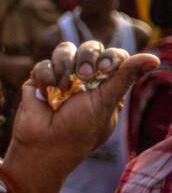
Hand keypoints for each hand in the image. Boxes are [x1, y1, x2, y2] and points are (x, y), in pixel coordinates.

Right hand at [3, 41, 157, 192]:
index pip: (113, 56)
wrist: (44, 144)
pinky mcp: (39, 79)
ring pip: (65, 50)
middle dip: (87, 59)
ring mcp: (61, 77)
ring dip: (64, 65)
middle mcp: (84, 78)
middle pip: (89, 48)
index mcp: (106, 85)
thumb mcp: (106, 103)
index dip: (110, 57)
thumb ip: (125, 77)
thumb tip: (154, 58)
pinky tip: (46, 93)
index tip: (106, 68)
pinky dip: (45, 77)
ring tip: (62, 86)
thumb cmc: (80, 130)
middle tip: (84, 76)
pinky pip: (43, 64)